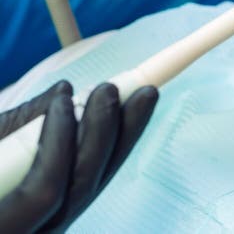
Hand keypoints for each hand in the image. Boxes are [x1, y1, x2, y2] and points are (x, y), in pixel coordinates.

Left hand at [0, 80, 157, 232]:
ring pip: (80, 184)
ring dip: (101, 130)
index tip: (146, 93)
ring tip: (107, 90)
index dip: (122, 133)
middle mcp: (41, 224)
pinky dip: (61, 143)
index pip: (93, 171)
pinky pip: (45, 189)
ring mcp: (28, 232)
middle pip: (96, 179)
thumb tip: (67, 89)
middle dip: (124, 131)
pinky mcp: (10, 230)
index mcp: (39, 211)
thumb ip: (25, 120)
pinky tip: (64, 105)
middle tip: (141, 88)